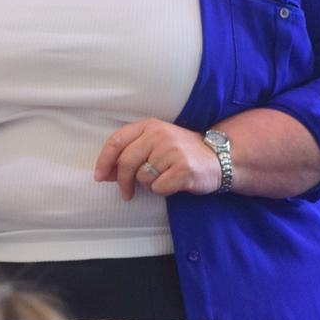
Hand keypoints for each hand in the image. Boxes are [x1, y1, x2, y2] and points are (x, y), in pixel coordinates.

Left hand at [94, 120, 221, 199]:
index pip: (116, 141)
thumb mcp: (156, 144)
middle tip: (126, 193)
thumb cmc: (182, 152)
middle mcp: (159, 135)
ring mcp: (172, 151)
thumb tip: (104, 174)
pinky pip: (158, 188)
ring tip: (163, 177)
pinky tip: (174, 183)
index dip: (104, 161)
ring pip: (142, 178)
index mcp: (150, 126)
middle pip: (126, 163)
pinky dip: (163, 190)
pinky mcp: (183, 169)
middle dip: (122, 182)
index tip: (99, 176)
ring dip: (148, 184)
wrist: (219, 157)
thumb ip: (131, 154)